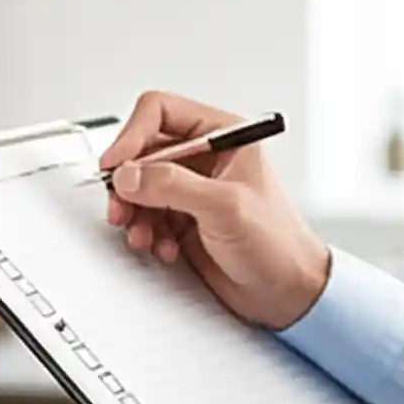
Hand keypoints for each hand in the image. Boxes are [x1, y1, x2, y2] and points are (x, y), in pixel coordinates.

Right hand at [100, 91, 329, 329]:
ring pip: (140, 185)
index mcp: (226, 137)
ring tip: (143, 234)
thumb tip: (130, 174)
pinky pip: (147, 215)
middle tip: (122, 206)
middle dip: (129, 180)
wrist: (287, 292)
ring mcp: (194, 189)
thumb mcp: (225, 207)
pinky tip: (164, 247)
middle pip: (144, 150)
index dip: (133, 133)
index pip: (162, 111)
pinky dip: (147, 232)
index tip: (117, 164)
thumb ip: (173, 185)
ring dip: (134, 211)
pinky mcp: (184, 219)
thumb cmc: (279, 244)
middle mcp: (207, 158)